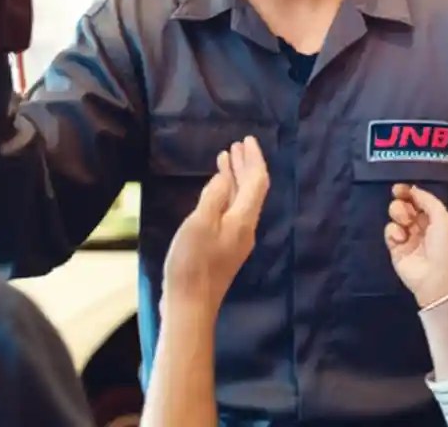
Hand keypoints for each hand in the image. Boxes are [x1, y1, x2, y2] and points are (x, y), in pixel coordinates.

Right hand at [161, 136, 270, 314]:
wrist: (190, 305)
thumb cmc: (192, 263)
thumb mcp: (199, 223)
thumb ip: (214, 197)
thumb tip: (225, 178)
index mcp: (243, 219)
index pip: (257, 181)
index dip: (254, 159)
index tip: (246, 140)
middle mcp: (246, 228)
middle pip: (252, 190)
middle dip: (246, 166)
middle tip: (236, 146)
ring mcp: (236, 239)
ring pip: (242, 200)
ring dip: (235, 178)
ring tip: (226, 160)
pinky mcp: (225, 248)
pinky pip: (232, 211)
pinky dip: (227, 193)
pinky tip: (216, 191)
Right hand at [385, 184, 447, 307]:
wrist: (435, 277)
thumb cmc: (443, 246)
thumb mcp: (442, 218)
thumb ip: (428, 200)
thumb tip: (413, 189)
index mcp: (434, 219)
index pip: (418, 201)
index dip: (409, 192)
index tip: (399, 188)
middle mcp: (420, 226)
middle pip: (405, 206)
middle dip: (402, 202)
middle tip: (402, 204)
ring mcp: (406, 237)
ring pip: (395, 217)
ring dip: (398, 214)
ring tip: (404, 221)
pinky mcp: (395, 248)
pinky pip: (389, 231)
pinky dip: (393, 231)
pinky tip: (401, 237)